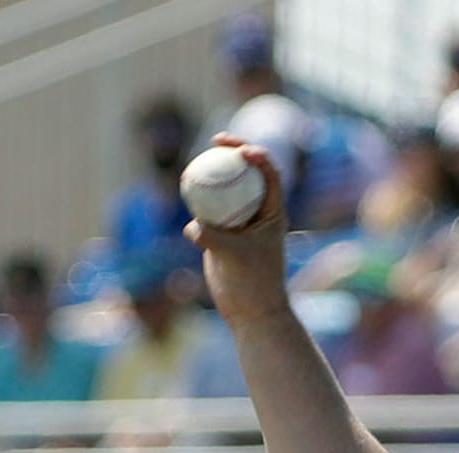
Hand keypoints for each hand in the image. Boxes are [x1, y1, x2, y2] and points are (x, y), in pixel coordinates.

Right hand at [183, 133, 291, 327]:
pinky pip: (206, 208)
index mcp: (273, 212)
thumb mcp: (234, 258)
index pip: (270, 175)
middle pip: (247, 174)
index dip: (259, 156)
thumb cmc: (253, 282)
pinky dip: (197, 199)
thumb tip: (193, 227)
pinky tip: (185, 190)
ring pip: (225, 189)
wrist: (249, 308)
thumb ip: (214, 239)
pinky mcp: (221, 233)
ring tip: (197, 160)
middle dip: (234, 151)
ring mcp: (238, 221)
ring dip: (213, 173)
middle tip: (217, 139)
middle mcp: (257, 213)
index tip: (241, 149)